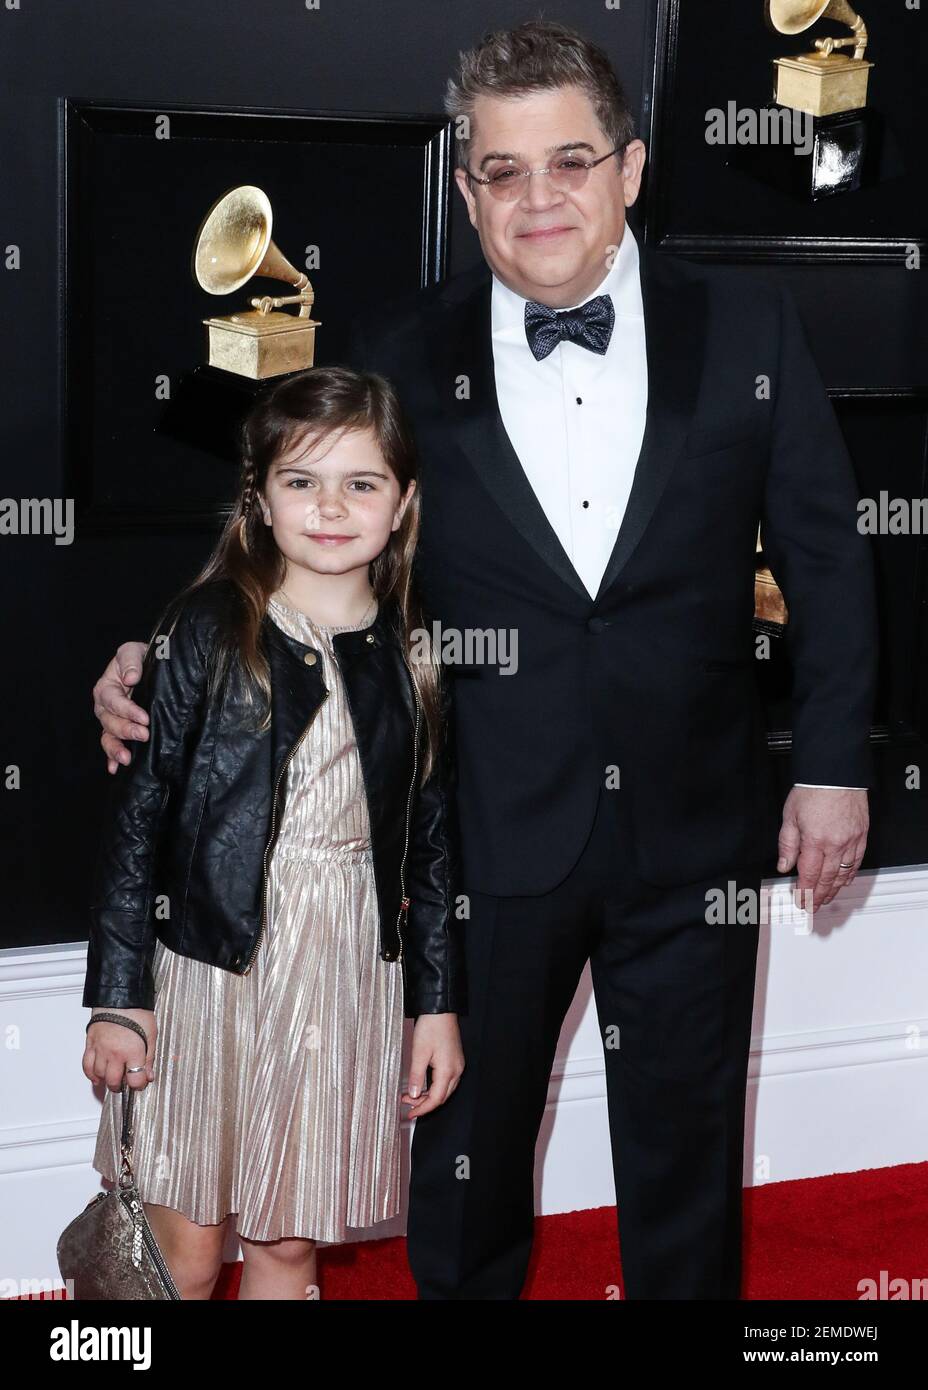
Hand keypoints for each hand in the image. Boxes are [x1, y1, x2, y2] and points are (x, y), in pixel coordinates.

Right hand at [83, 1009, 156, 1092]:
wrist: (120, 996)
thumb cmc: (137, 1012)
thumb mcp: (151, 1034)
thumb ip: (149, 1058)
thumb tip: (149, 1075)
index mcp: (133, 1051)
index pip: (135, 1080)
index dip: (139, 1085)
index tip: (140, 1083)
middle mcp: (115, 1053)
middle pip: (113, 1082)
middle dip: (120, 1087)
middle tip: (125, 1084)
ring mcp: (100, 1049)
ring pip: (99, 1075)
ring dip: (106, 1080)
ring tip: (113, 1078)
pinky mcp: (90, 1043)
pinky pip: (86, 1065)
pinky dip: (90, 1074)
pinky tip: (96, 1077)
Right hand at [92, 641, 149, 772]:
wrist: (150, 666)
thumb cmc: (140, 657)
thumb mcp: (133, 651)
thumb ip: (130, 661)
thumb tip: (131, 677)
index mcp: (106, 687)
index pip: (113, 701)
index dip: (127, 710)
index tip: (144, 718)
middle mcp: (105, 706)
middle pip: (109, 721)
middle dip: (125, 730)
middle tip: (144, 734)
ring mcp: (111, 720)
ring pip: (108, 736)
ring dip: (115, 748)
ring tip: (126, 759)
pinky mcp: (119, 730)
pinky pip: (111, 745)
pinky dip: (111, 758)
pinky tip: (115, 768)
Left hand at [401, 1013, 463, 1118]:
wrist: (440, 1010)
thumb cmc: (431, 1027)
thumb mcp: (419, 1052)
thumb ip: (417, 1076)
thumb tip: (414, 1095)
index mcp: (448, 1070)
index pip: (436, 1099)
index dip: (422, 1109)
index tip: (410, 1113)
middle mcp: (456, 1070)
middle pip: (442, 1097)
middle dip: (424, 1104)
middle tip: (407, 1104)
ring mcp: (457, 1065)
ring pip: (444, 1090)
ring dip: (428, 1096)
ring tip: (411, 1095)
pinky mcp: (454, 1060)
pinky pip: (446, 1080)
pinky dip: (434, 1087)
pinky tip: (423, 1085)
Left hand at [776, 786, 868, 910]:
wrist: (835, 774)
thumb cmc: (813, 790)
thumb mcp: (790, 816)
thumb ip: (787, 844)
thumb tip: (783, 865)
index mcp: (815, 840)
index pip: (809, 874)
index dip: (804, 891)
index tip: (800, 900)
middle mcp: (835, 843)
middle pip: (827, 878)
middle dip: (819, 895)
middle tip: (813, 906)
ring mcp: (851, 840)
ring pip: (844, 872)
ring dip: (835, 888)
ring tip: (827, 898)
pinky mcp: (862, 834)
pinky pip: (858, 860)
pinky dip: (851, 873)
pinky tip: (845, 880)